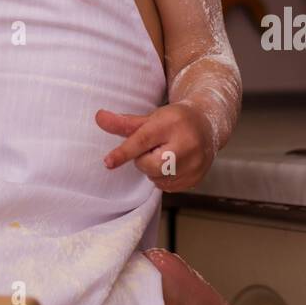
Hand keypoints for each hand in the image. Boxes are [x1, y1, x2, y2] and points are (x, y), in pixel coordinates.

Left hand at [96, 103, 214, 191]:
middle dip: (143, 159)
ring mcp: (194, 163)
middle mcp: (186, 144)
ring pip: (157, 178)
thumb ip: (125, 122)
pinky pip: (167, 187)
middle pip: (149, 165)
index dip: (124, 152)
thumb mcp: (151, 117)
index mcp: (171, 124)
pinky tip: (174, 164)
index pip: (143, 140)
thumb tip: (98, 118)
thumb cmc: (175, 120)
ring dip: (154, 170)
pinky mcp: (197, 178)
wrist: (207, 125)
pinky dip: (164, 178)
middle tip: (153, 148)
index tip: (108, 162)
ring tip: (166, 153)